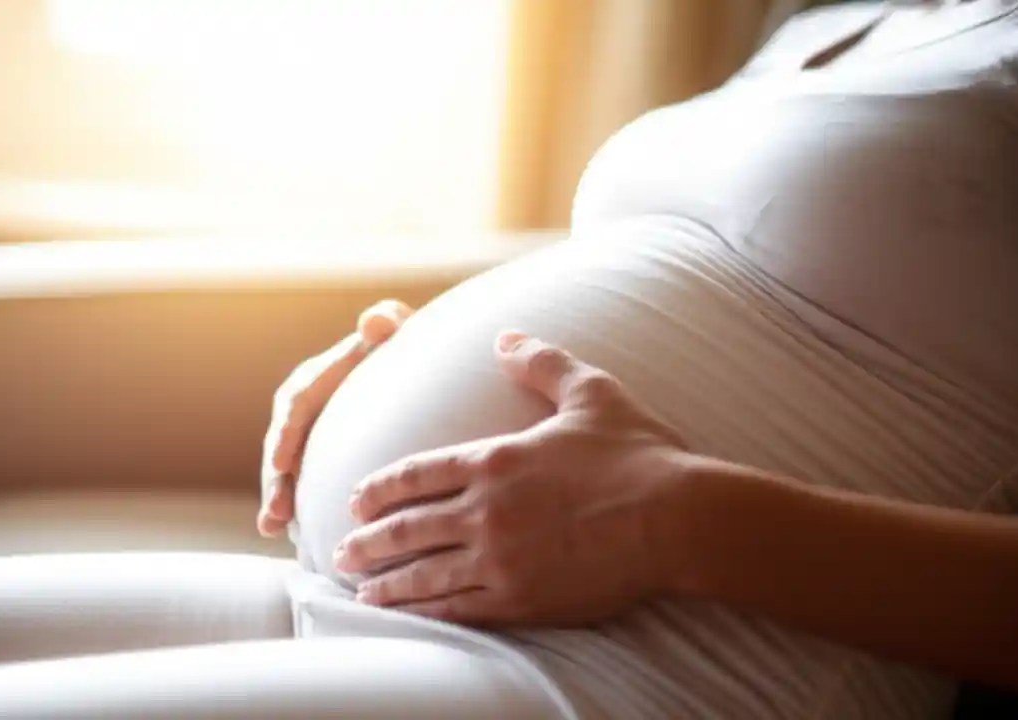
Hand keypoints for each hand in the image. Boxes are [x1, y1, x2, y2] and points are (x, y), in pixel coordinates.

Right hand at [257, 299, 414, 536]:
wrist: (406, 363)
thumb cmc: (402, 344)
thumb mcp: (397, 328)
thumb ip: (387, 321)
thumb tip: (375, 322)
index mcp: (320, 375)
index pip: (298, 401)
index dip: (287, 431)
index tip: (282, 461)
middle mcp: (305, 406)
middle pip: (282, 443)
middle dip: (275, 479)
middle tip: (276, 512)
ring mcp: (307, 433)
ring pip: (285, 468)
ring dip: (276, 498)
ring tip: (272, 529)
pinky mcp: (315, 455)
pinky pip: (298, 481)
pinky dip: (290, 506)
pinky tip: (284, 537)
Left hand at [334, 331, 691, 625]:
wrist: (676, 518)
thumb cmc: (637, 453)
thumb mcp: (590, 392)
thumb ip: (541, 362)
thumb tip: (506, 335)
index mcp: (494, 459)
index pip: (417, 474)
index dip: (380, 487)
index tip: (355, 498)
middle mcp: (485, 510)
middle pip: (408, 527)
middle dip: (368, 539)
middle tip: (341, 549)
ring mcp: (500, 558)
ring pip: (425, 573)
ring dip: (387, 581)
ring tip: (360, 588)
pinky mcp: (522, 597)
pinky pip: (460, 608)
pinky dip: (426, 613)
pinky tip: (409, 615)